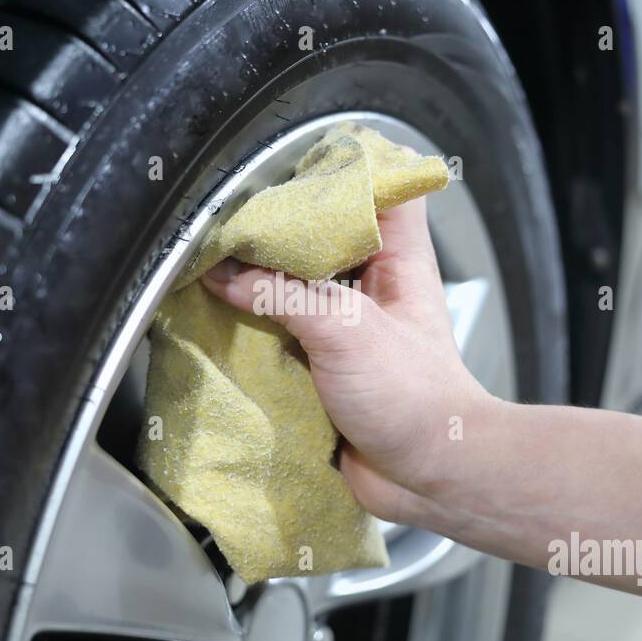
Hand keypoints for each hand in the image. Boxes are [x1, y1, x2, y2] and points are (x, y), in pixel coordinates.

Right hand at [201, 195, 497, 529]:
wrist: (430, 476)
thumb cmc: (413, 397)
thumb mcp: (345, 330)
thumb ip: (282, 296)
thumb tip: (225, 272)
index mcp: (399, 259)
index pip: (382, 186)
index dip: (343, 168)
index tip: (291, 164)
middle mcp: (373, 286)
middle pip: (324, 236)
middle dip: (278, 229)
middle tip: (230, 220)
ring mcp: (347, 327)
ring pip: (297, 286)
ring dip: (259, 281)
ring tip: (212, 263)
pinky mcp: (324, 367)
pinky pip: (282, 335)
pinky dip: (253, 327)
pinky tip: (217, 318)